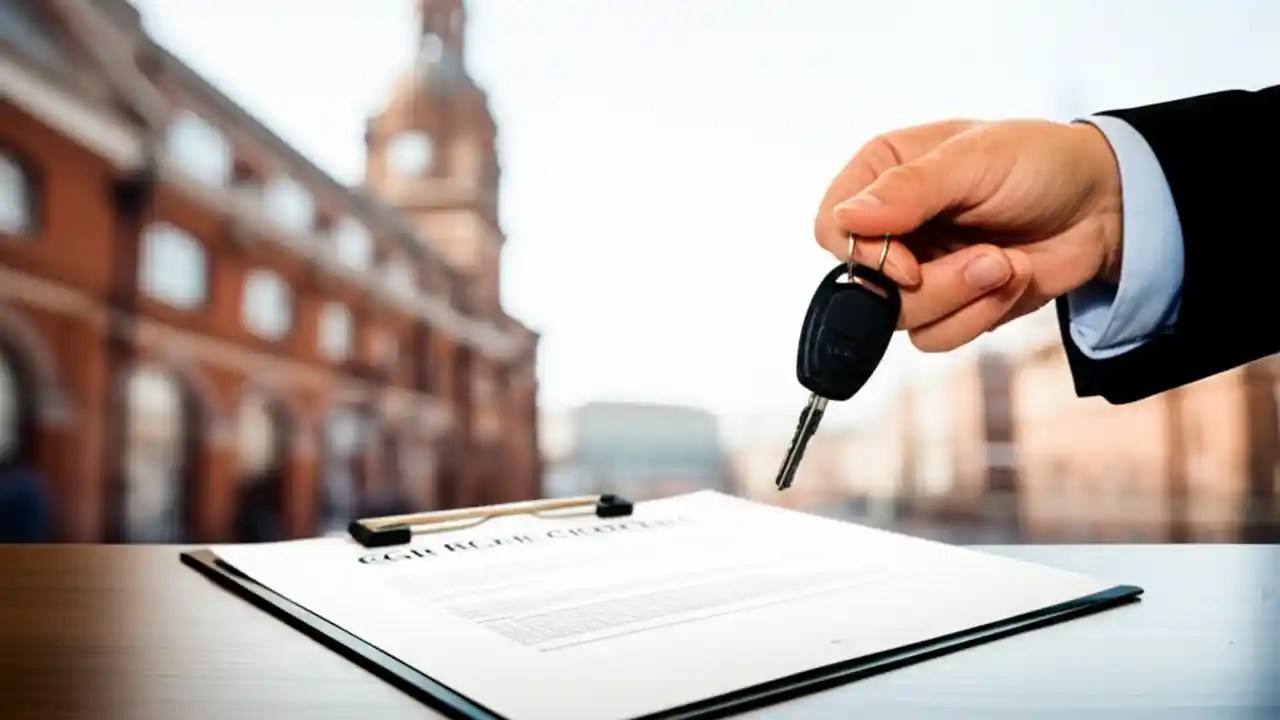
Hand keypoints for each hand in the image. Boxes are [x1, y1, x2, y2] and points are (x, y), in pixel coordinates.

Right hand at [813, 119, 1123, 350]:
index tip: (910, 263)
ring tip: (1007, 265)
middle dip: (931, 285)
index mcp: (883, 174)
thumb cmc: (1041, 163)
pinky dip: (979, 317)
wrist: (1106, 207)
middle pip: (863, 286)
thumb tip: (847, 220)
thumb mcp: (977, 159)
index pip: (832, 228)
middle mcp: (891, 224)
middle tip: (988, 261)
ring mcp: (917, 268)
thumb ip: (909, 190)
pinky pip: (935, 337)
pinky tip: (1011, 281)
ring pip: (900, 320)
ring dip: (962, 300)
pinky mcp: (947, 303)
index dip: (864, 256)